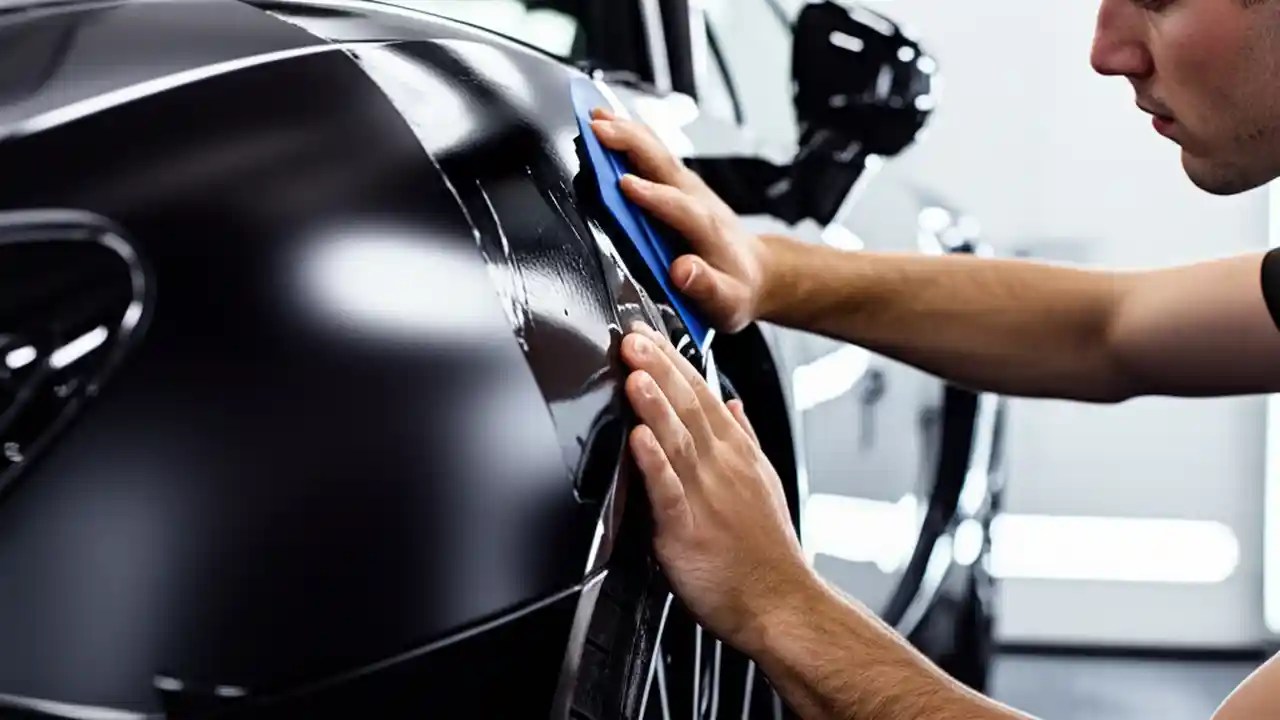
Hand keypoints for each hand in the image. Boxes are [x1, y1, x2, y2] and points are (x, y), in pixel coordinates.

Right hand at [590, 108, 773, 332]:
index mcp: (707, 230)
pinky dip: (628, 135)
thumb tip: (681, 272)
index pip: (679, 207)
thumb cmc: (735, 289)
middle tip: (598, 129)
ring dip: (626, 132)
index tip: (624, 185)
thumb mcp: (727, 302)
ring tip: (595, 114)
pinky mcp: (677, 182)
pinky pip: (651, 153)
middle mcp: (697, 199)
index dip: (653, 196)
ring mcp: (687, 187)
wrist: (756, 271)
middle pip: (664, 165)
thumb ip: (706, 287)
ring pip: (655, 153)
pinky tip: (607, 121)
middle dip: (631, 145)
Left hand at [619, 324, 816, 652]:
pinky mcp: (687, 530)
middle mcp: (721, 467)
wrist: (782, 605)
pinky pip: (667, 491)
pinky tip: (637, 440)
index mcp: (734, 454)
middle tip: (634, 335)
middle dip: (659, 367)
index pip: (701, 395)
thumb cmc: (767, 552)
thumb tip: (732, 403)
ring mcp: (705, 496)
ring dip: (655, 402)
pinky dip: (653, 463)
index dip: (673, 361)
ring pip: (677, 439)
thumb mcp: (762, 481)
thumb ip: (743, 437)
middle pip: (687, 407)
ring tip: (635, 370)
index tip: (649, 333)